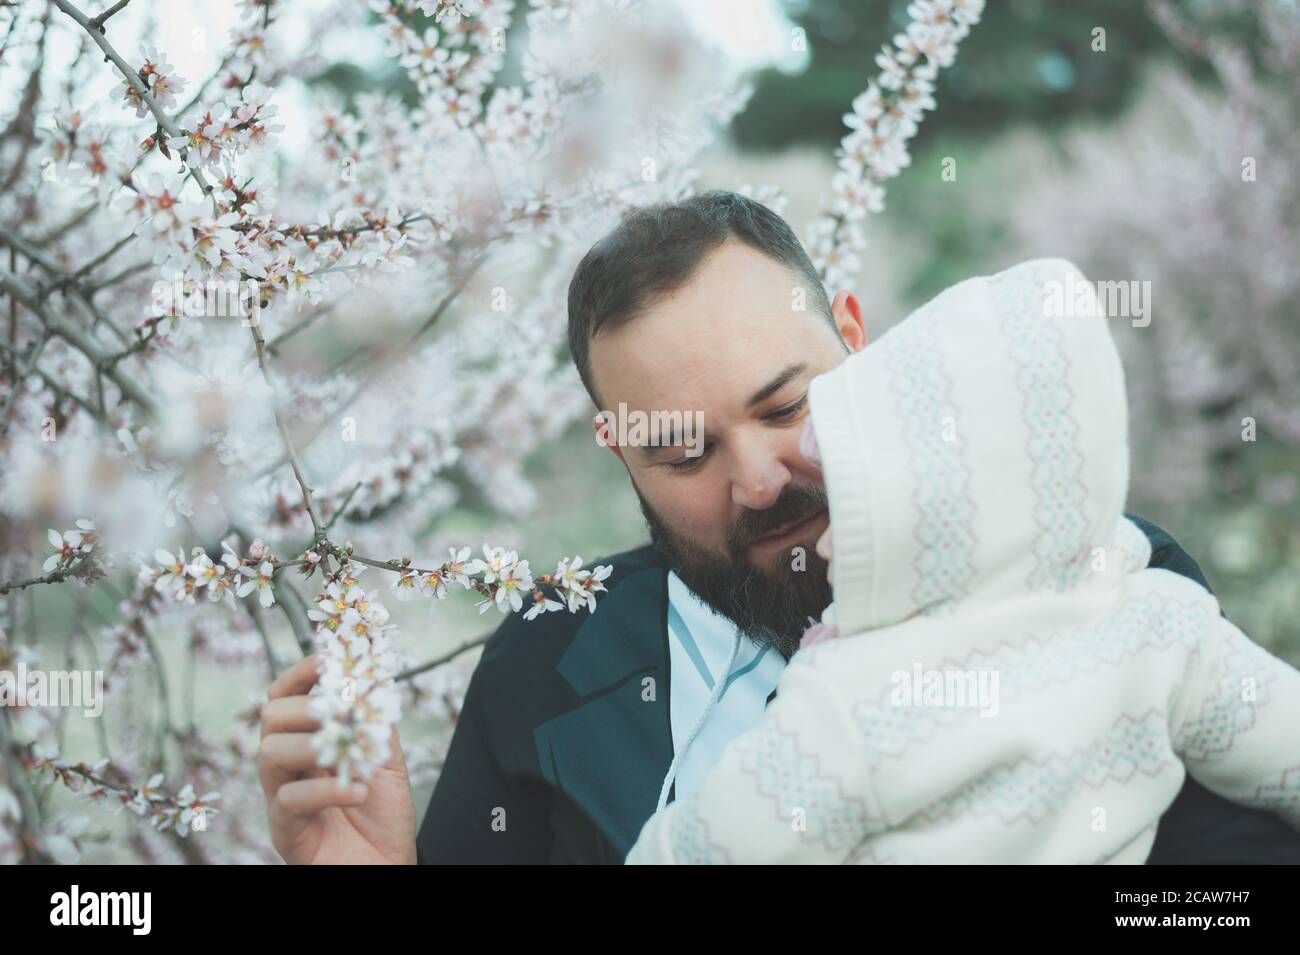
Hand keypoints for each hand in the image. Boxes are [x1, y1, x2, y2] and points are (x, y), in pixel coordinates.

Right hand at [259, 654, 417, 863]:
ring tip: (346, 753)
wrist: (386, 866)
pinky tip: (358, 790)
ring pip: (268, 753)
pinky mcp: (286, 830)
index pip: (286, 696)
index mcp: (308, 742)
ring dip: (311, 744)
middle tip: (341, 714)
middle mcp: (289, 767)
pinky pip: (290, 800)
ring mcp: (282, 798)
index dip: (302, 673)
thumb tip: (375, 675)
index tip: (328, 659)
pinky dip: (328, 789)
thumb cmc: (383, 816)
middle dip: (308, 707)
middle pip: (271, 717)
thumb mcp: (387, 759)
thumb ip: (377, 721)